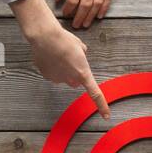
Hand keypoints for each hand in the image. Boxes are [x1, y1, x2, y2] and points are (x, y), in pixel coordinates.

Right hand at [12, 0, 110, 118]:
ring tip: (58, 53)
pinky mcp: (46, 75)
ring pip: (62, 77)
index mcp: (82, 73)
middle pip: (75, 82)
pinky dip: (51, 66)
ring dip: (62, 69)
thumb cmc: (64, 39)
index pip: (95, 93)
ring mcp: (57, 79)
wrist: (45, 36)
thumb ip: (81, 56)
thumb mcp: (80, 46)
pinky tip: (49, 55)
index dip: (102, 105)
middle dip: (74, 74)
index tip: (106, 116)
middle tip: (70, 59)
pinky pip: (51, 73)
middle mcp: (70, 79)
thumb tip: (78, 57)